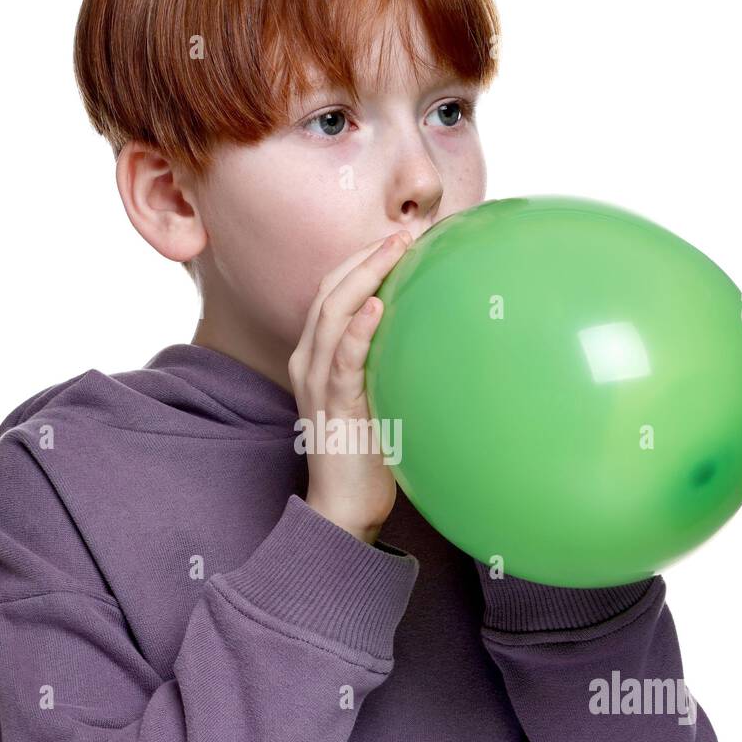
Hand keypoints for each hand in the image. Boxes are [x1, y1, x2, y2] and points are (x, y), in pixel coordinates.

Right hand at [289, 231, 414, 544]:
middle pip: (330, 292)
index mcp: (318, 356)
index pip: (334, 293)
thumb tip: (432, 337)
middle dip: (365, 257)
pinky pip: (341, 362)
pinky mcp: (332, 407)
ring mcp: (317, 383)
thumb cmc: (367, 453)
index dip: (361, 261)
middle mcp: (309, 361)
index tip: (398, 237)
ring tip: (393, 250)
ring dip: (363, 277)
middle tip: (403, 233)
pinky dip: (356, 331)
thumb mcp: (378, 395)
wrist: (343, 508)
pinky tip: (376, 307)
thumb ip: (389, 363)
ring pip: (331, 314)